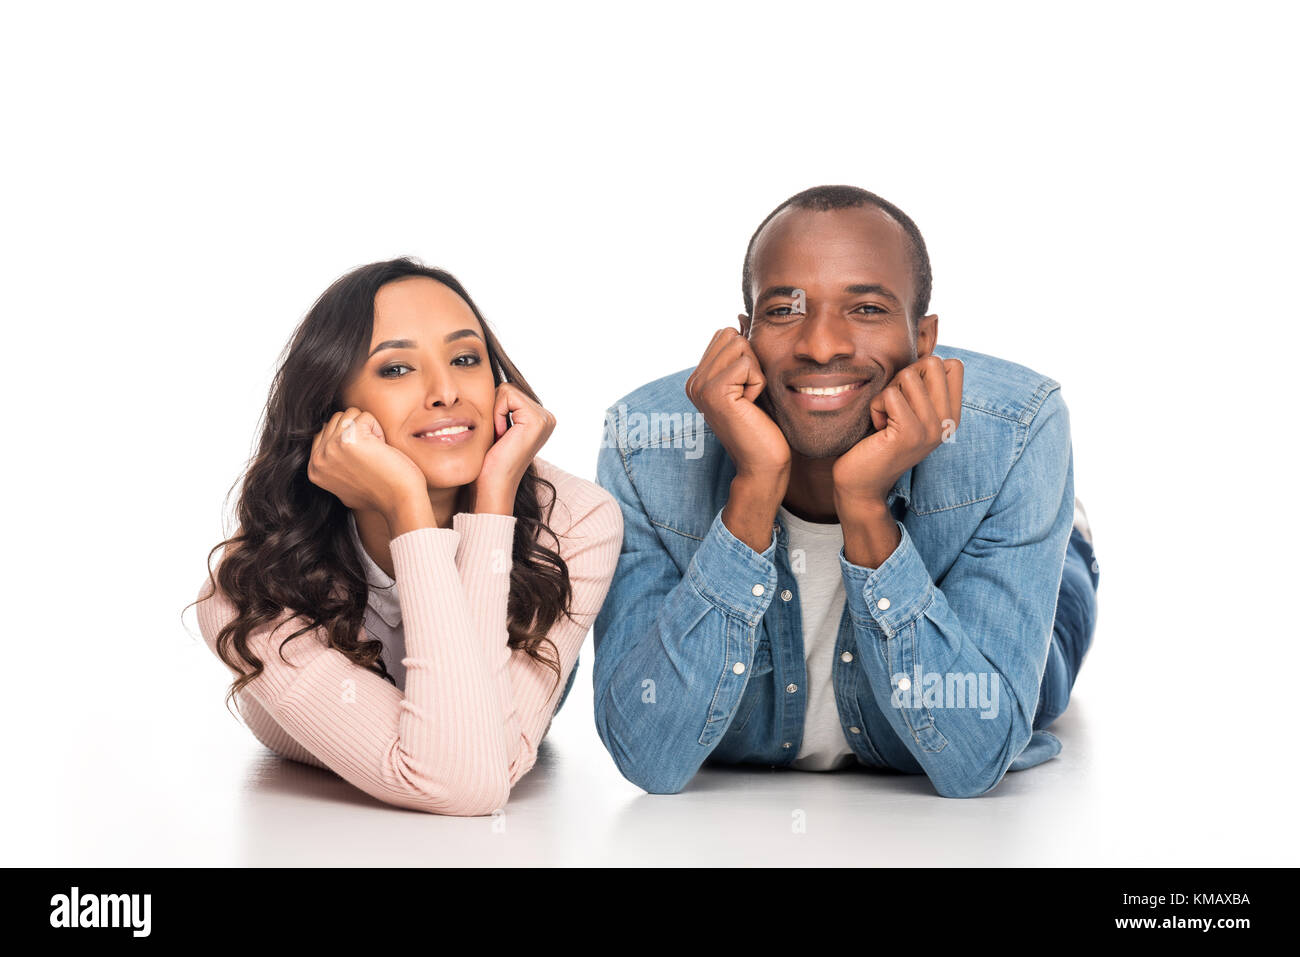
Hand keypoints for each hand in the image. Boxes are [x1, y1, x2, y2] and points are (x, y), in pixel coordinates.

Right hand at [307, 407, 427, 520]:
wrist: (400, 500)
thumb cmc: (381, 493)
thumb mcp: (344, 485)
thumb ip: (333, 466)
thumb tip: (330, 444)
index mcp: (314, 469)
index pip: (325, 432)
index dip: (349, 439)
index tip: (361, 460)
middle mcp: (319, 459)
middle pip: (337, 420)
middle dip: (358, 432)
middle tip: (370, 456)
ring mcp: (332, 447)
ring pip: (350, 414)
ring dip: (368, 429)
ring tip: (375, 452)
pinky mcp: (349, 438)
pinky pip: (365, 416)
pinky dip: (378, 430)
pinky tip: (382, 449)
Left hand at [472, 383, 555, 513]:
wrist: (492, 484)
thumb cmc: (489, 461)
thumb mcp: (498, 426)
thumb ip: (503, 405)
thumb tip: (490, 378)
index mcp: (541, 419)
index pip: (510, 392)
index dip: (495, 410)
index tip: (499, 436)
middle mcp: (547, 418)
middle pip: (509, 388)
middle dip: (495, 410)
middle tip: (498, 437)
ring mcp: (545, 418)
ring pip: (507, 390)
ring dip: (495, 413)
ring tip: (500, 437)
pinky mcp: (536, 419)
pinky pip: (507, 395)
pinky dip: (497, 414)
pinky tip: (502, 435)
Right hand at [684, 328, 790, 479]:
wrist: (763, 463)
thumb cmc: (764, 424)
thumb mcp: (752, 380)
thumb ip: (743, 350)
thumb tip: (741, 315)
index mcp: (698, 377)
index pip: (726, 334)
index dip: (747, 356)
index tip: (746, 389)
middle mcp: (693, 381)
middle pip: (732, 334)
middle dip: (751, 360)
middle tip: (749, 395)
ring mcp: (699, 386)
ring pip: (740, 345)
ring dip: (755, 372)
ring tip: (750, 401)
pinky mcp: (714, 392)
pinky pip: (747, 363)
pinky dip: (759, 383)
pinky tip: (751, 406)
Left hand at [832, 356, 963, 512]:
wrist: (862, 483)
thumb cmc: (879, 439)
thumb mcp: (909, 409)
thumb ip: (922, 384)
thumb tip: (927, 340)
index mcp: (952, 414)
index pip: (953, 364)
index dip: (923, 370)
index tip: (909, 397)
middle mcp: (948, 422)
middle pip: (931, 362)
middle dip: (904, 376)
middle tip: (894, 406)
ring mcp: (931, 428)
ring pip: (908, 375)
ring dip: (887, 393)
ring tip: (885, 419)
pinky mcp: (910, 434)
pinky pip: (889, 395)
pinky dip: (875, 407)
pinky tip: (877, 428)